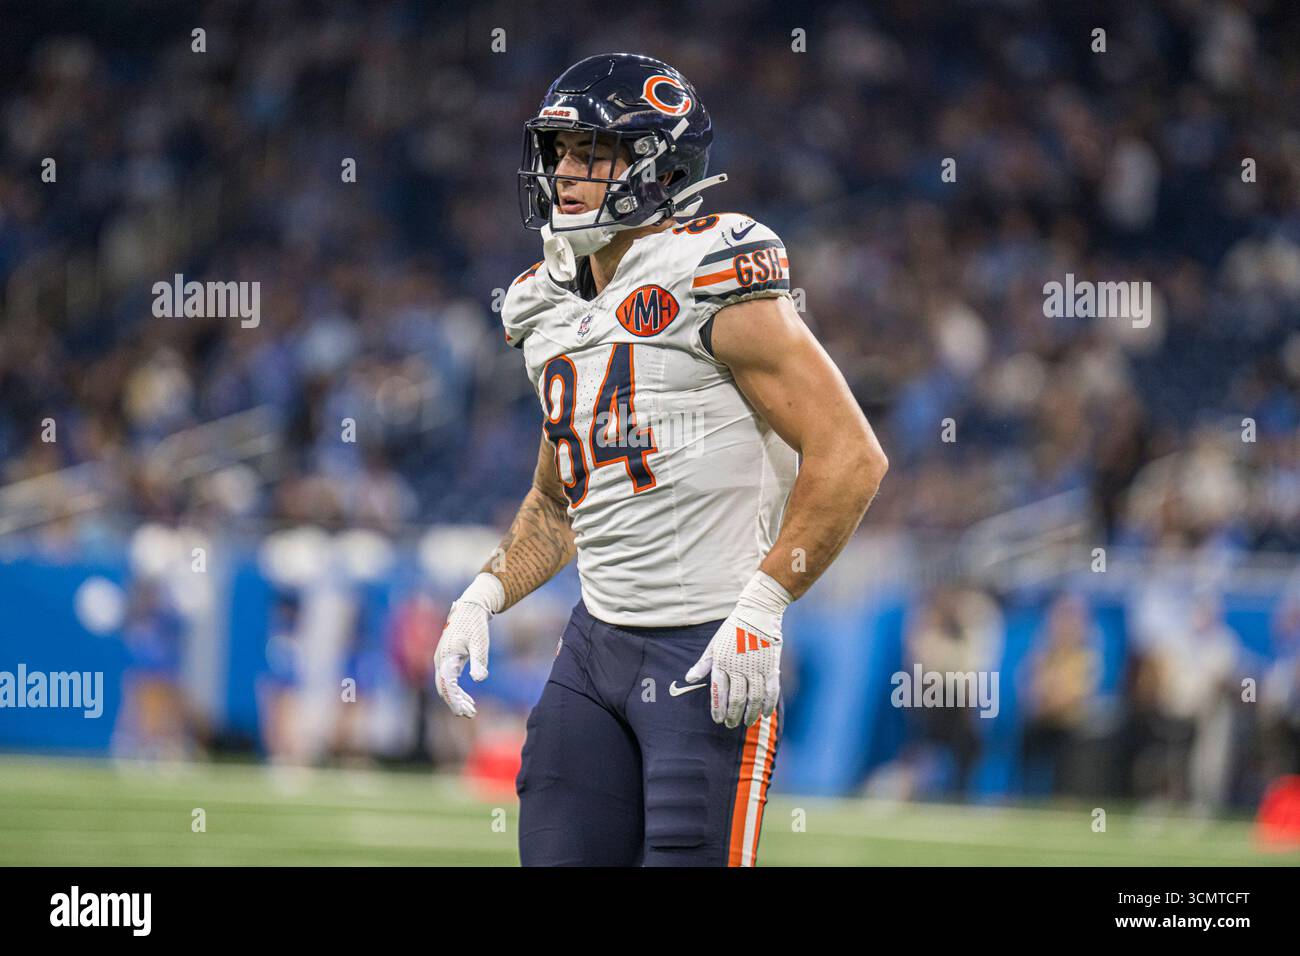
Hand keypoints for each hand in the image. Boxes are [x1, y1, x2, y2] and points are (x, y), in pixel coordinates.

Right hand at [434, 573, 504, 717]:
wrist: (470, 609)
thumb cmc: (475, 625)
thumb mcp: (480, 644)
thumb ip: (479, 661)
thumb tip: (479, 679)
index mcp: (446, 659)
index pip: (446, 686)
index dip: (454, 702)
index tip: (465, 713)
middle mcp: (440, 661)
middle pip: (444, 689)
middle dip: (456, 703)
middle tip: (470, 714)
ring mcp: (442, 660)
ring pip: (446, 686)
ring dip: (457, 699)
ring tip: (471, 710)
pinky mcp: (447, 659)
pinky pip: (449, 680)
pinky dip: (457, 691)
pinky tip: (468, 698)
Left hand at [685, 571, 792, 728]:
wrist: (758, 612)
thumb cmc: (733, 629)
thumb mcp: (714, 644)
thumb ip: (703, 664)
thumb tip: (689, 679)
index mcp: (722, 662)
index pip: (718, 691)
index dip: (718, 707)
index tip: (718, 719)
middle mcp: (738, 667)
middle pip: (736, 698)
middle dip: (733, 714)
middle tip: (731, 725)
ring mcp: (756, 667)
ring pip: (754, 697)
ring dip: (750, 713)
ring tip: (747, 723)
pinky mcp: (771, 666)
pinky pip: (771, 690)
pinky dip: (769, 704)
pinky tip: (765, 714)